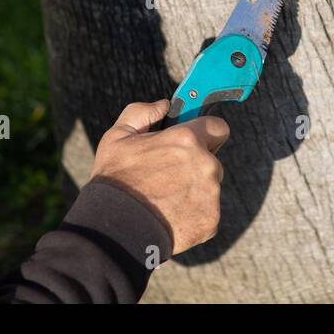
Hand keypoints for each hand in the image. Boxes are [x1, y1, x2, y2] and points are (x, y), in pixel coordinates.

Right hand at [88, 98, 228, 254]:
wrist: (115, 228)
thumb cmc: (115, 181)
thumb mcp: (118, 137)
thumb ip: (142, 113)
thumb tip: (163, 106)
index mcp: (187, 140)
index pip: (218, 127)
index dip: (206, 133)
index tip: (196, 141)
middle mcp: (205, 164)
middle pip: (212, 160)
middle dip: (196, 165)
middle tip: (168, 176)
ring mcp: (211, 194)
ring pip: (210, 187)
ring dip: (194, 190)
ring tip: (165, 199)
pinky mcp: (211, 220)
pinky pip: (208, 212)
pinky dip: (193, 214)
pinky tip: (170, 216)